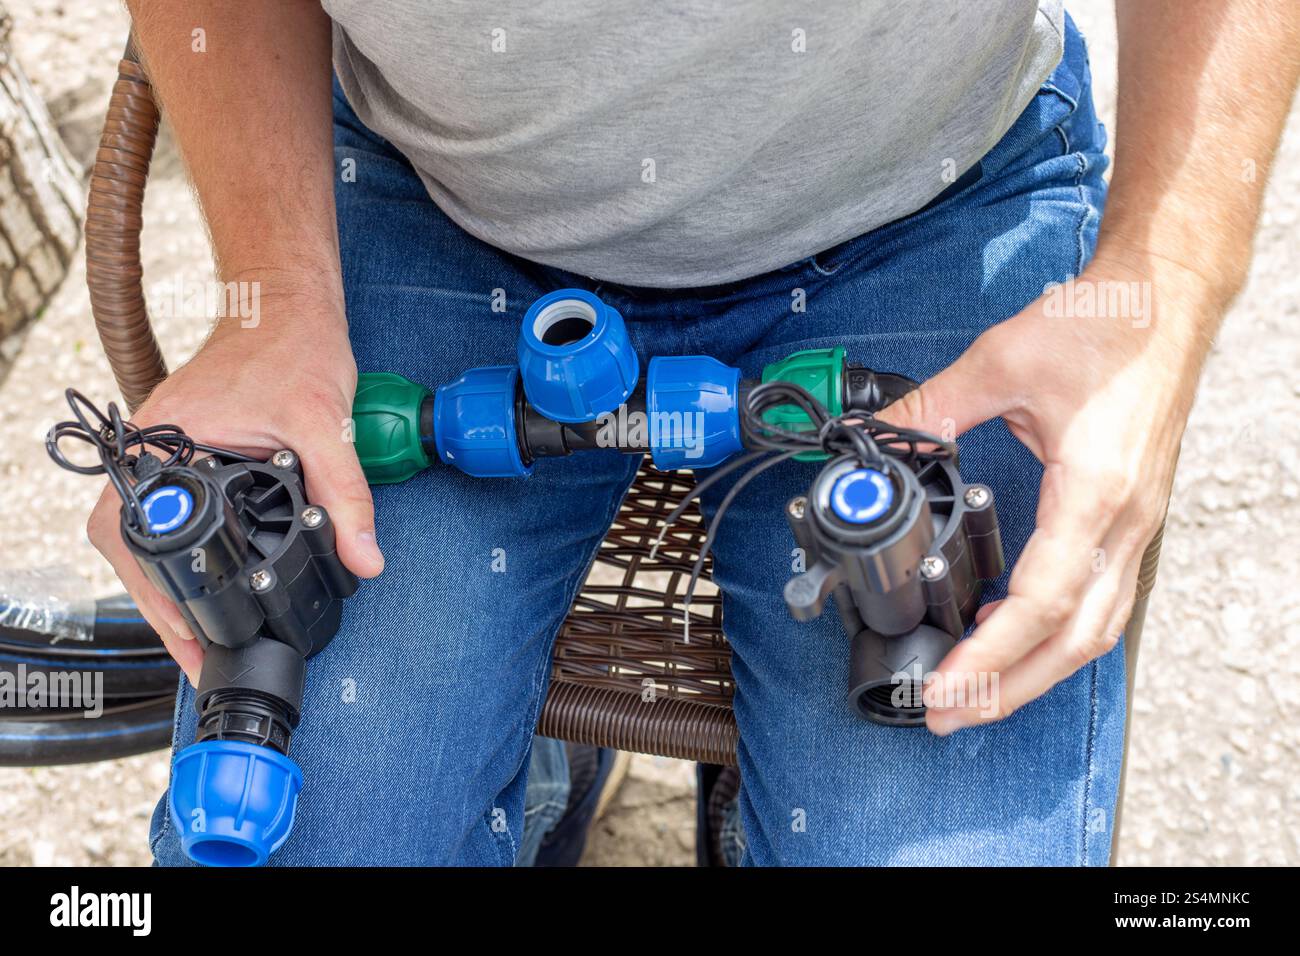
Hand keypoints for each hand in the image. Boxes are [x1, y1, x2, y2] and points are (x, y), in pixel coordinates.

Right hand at [86, 309, 382, 684]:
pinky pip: (171, 510)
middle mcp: (149, 450)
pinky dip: (186, 550)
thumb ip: (346, 494)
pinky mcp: (185, 452)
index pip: (128, 533)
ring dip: (168, 582)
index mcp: (160, 442)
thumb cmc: (291, 345)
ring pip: (146, 532)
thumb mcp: (323, 424)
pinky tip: (211, 579)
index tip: (187, 635)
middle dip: (161, 603)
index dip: (153, 594)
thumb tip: (365, 558)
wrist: (286, 304)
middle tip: (198, 652)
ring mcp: (162, 452)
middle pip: (129, 544)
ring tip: (200, 633)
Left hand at [880, 252, 1220, 733]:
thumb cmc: (1100, 327)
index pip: (1043, 600)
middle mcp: (1124, 522)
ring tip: (978, 697)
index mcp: (1093, 490)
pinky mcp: (1132, 520)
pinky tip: (1016, 639)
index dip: (992, 654)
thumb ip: (932, 409)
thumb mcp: (999, 360)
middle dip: (1010, 688)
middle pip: (1073, 640)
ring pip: (1095, 630)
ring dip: (1035, 673)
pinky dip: (1058, 635)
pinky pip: (1102, 601)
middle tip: (947, 714)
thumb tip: (875, 441)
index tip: (946, 686)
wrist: (1163, 303)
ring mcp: (1136, 526)